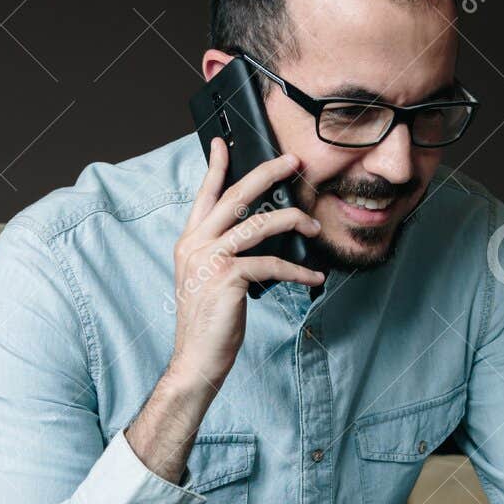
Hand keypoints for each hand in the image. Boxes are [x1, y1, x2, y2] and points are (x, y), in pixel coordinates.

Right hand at [167, 137, 323, 392]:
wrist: (196, 359)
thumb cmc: (208, 323)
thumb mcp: (209, 280)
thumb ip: (223, 254)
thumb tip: (259, 234)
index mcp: (189, 242)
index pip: (204, 196)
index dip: (215, 168)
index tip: (223, 144)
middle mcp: (196, 244)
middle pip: (236, 196)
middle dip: (267, 174)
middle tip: (293, 161)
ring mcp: (210, 259)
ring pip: (259, 224)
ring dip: (293, 219)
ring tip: (314, 222)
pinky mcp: (228, 278)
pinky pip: (272, 263)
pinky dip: (298, 270)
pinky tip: (313, 276)